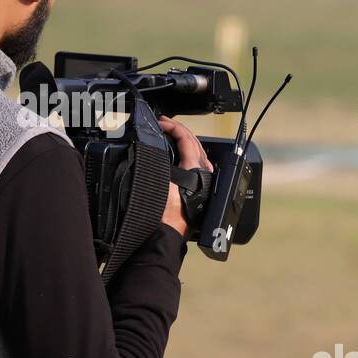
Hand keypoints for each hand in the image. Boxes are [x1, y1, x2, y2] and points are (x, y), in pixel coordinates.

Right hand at [158, 116, 212, 235]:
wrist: (167, 235)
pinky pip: (195, 165)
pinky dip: (186, 154)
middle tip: (165, 124)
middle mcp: (204, 174)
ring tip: (170, 135)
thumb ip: (158, 161)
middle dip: (179, 130)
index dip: (173, 127)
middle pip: (194, 143)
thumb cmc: (164, 215)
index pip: (187, 139)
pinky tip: (178, 156)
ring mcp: (203, 182)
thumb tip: (153, 145)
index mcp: (196, 169)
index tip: (161, 122)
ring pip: (197, 153)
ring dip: (184, 141)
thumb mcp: (160, 182)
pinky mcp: (199, 190)